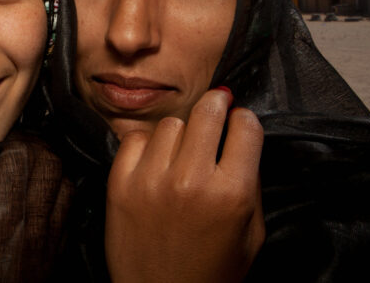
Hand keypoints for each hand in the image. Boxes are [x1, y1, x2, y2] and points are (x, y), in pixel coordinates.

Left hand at [105, 88, 264, 282]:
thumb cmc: (210, 271)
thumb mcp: (250, 233)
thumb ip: (249, 182)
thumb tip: (241, 134)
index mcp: (231, 194)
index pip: (246, 126)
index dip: (245, 120)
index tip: (239, 123)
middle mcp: (191, 181)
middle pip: (207, 110)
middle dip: (217, 103)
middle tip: (217, 106)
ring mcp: (151, 180)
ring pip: (171, 123)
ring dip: (181, 133)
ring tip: (182, 154)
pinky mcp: (119, 184)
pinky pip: (135, 138)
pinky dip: (146, 145)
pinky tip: (154, 162)